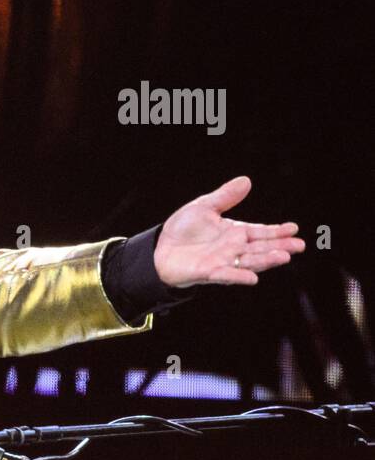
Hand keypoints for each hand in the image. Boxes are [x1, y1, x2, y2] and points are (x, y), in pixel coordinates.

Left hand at [153, 176, 304, 287]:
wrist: (159, 248)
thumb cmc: (183, 230)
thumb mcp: (204, 207)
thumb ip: (225, 197)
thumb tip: (247, 180)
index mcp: (235, 232)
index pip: (260, 232)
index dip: (277, 231)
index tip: (294, 228)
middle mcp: (233, 248)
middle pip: (261, 248)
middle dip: (280, 246)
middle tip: (299, 245)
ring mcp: (223, 261)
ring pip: (249, 261)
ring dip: (266, 260)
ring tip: (283, 257)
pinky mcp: (208, 272)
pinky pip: (226, 275)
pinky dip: (238, 276)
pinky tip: (253, 278)